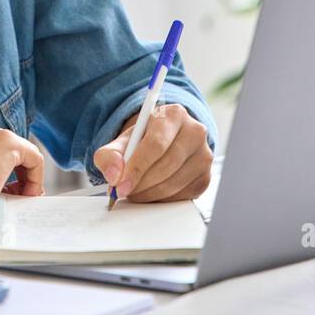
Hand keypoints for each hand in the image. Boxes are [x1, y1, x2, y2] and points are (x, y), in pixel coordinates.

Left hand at [93, 103, 212, 203]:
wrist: (162, 143)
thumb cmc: (143, 140)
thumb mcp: (122, 141)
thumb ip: (110, 154)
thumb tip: (114, 175)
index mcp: (174, 115)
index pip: (156, 143)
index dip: (136, 167)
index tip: (120, 184)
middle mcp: (195, 132)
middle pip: (166, 165)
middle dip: (140, 183)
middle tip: (123, 191)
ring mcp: (203, 156)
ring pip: (173, 183)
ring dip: (148, 193)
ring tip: (133, 191)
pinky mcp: (205, 178)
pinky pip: (181, 196)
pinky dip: (161, 199)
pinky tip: (149, 192)